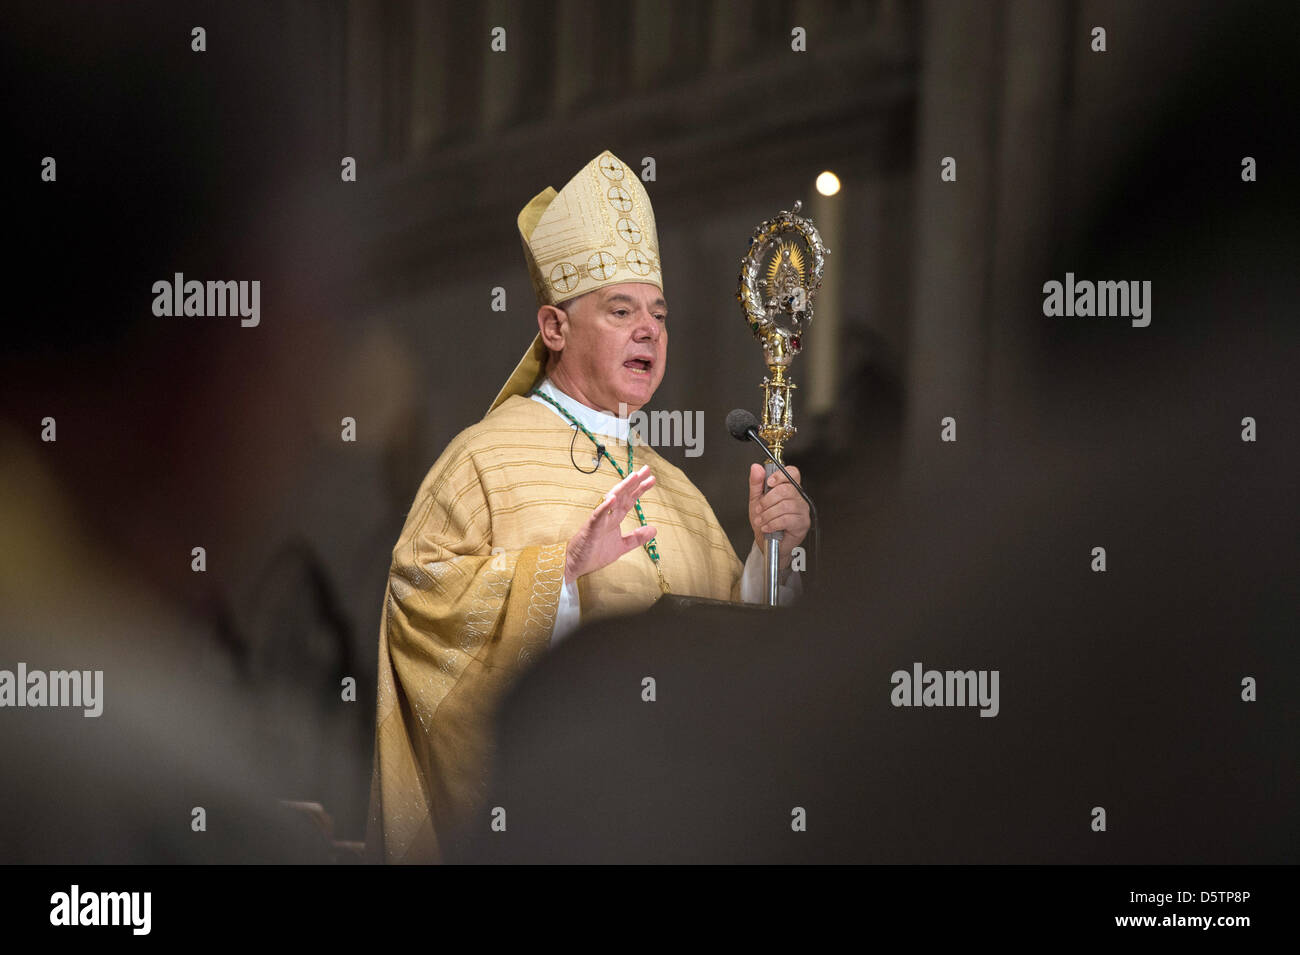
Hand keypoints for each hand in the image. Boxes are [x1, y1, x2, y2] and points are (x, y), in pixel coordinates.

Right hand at [565, 465, 656, 582]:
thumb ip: (637, 538)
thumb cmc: (595, 554)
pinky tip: (613, 498)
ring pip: (611, 500)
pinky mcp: (590, 528)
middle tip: (646, 469)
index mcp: (614, 518)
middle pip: (623, 495)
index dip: (640, 489)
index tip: (651, 479)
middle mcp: (607, 515)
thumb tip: (654, 529)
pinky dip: (605, 507)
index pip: (629, 500)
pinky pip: (597, 516)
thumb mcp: (622, 546)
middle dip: (634, 482)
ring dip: (622, 488)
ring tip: (633, 477)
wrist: (575, 566)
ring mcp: (598, 520)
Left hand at [748, 462, 809, 571]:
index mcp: (789, 488)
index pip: (792, 473)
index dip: (780, 475)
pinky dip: (773, 523)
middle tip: (760, 509)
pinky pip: (787, 519)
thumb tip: (756, 468)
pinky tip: (768, 527)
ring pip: (786, 505)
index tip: (769, 483)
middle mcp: (798, 498)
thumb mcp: (756, 500)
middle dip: (767, 500)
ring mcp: (802, 511)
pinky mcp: (802, 524)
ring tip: (762, 520)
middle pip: (786, 490)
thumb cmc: (765, 522)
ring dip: (768, 514)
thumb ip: (756, 483)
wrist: (767, 542)